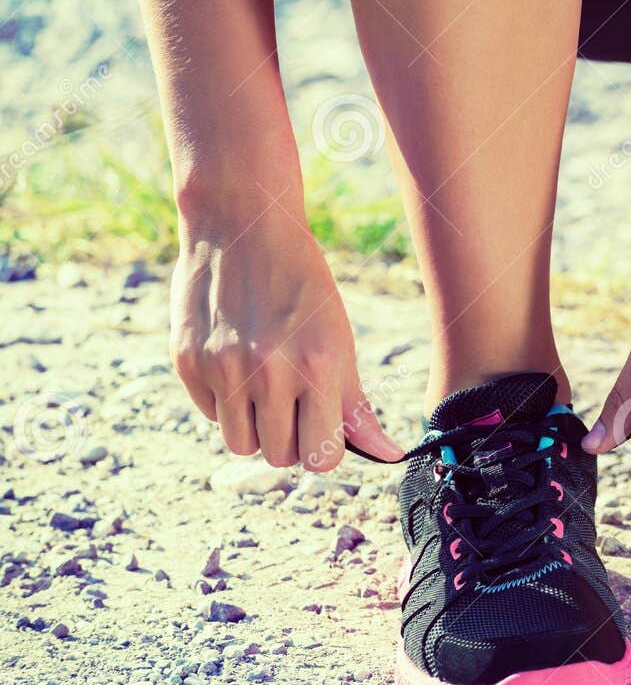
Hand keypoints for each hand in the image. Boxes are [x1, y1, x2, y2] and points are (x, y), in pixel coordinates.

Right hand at [170, 203, 403, 470]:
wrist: (243, 227)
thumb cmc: (302, 287)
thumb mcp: (338, 340)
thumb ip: (356, 405)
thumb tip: (389, 455)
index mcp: (317, 367)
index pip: (321, 457)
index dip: (323, 449)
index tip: (321, 428)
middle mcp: (268, 373)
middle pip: (278, 456)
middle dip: (288, 439)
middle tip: (293, 402)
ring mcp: (223, 369)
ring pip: (240, 444)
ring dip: (254, 427)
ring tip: (264, 386)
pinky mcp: (187, 362)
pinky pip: (210, 413)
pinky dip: (225, 401)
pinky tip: (235, 363)